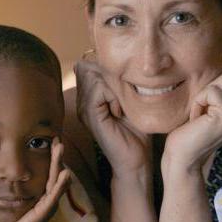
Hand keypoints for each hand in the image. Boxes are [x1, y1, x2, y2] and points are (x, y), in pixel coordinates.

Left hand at [0, 137, 70, 221]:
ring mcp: (50, 204)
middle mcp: (50, 197)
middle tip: (58, 139)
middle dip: (57, 156)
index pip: (50, 171)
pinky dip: (61, 184)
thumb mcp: (18, 202)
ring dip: (60, 164)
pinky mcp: (47, 211)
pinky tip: (65, 174)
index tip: (51, 140)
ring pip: (57, 180)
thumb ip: (19, 189)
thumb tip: (12, 176)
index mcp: (44, 194)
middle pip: (56, 172)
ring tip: (61, 149)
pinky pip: (55, 195)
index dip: (52, 157)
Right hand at [74, 60, 149, 175]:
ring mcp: (83, 108)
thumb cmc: (138, 132)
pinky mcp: (89, 115)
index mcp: (91, 96)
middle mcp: (83, 100)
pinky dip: (114, 95)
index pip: (90, 64)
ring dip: (114, 85)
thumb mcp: (132, 100)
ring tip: (123, 105)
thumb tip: (126, 60)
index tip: (126, 87)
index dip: (109, 68)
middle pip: (91, 67)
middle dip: (111, 74)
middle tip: (126, 95)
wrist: (136, 160)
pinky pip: (98, 89)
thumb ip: (123, 82)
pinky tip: (120, 111)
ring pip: (95, 75)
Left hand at [164, 68, 221, 172]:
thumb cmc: (192, 129)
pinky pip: (210, 91)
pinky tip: (198, 119)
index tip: (209, 109)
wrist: (184, 157)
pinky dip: (198, 102)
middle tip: (204, 112)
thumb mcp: (212, 104)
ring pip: (221, 80)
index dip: (215, 87)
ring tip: (201, 116)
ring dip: (203, 96)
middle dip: (210, 89)